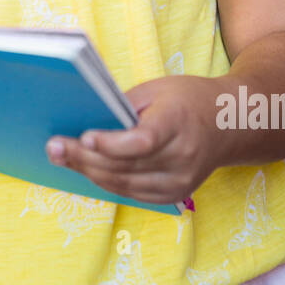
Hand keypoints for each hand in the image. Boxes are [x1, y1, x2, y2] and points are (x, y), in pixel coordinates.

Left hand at [45, 75, 223, 203]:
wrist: (231, 124)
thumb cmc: (188, 99)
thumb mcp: (157, 89)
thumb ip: (124, 107)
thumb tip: (85, 123)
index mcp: (179, 123)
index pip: (142, 141)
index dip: (111, 143)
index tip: (84, 135)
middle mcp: (182, 157)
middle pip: (125, 165)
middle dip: (84, 157)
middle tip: (53, 147)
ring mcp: (180, 182)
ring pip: (123, 183)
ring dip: (88, 171)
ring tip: (61, 157)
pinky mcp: (175, 194)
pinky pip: (131, 192)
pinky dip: (106, 180)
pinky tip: (85, 167)